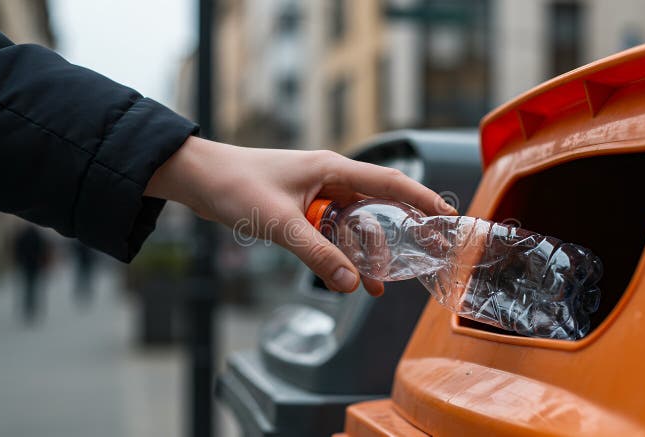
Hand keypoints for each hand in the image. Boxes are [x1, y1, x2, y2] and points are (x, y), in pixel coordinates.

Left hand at [145, 136, 456, 294]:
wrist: (198, 177)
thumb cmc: (235, 186)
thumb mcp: (280, 224)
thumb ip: (317, 255)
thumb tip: (352, 283)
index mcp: (332, 169)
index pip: (389, 183)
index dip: (421, 199)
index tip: (446, 216)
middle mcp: (330, 178)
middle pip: (377, 206)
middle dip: (401, 232)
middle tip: (427, 254)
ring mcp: (317, 194)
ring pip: (354, 224)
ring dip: (366, 252)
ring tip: (380, 284)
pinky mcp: (302, 208)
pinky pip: (332, 231)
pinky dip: (341, 252)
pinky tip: (348, 275)